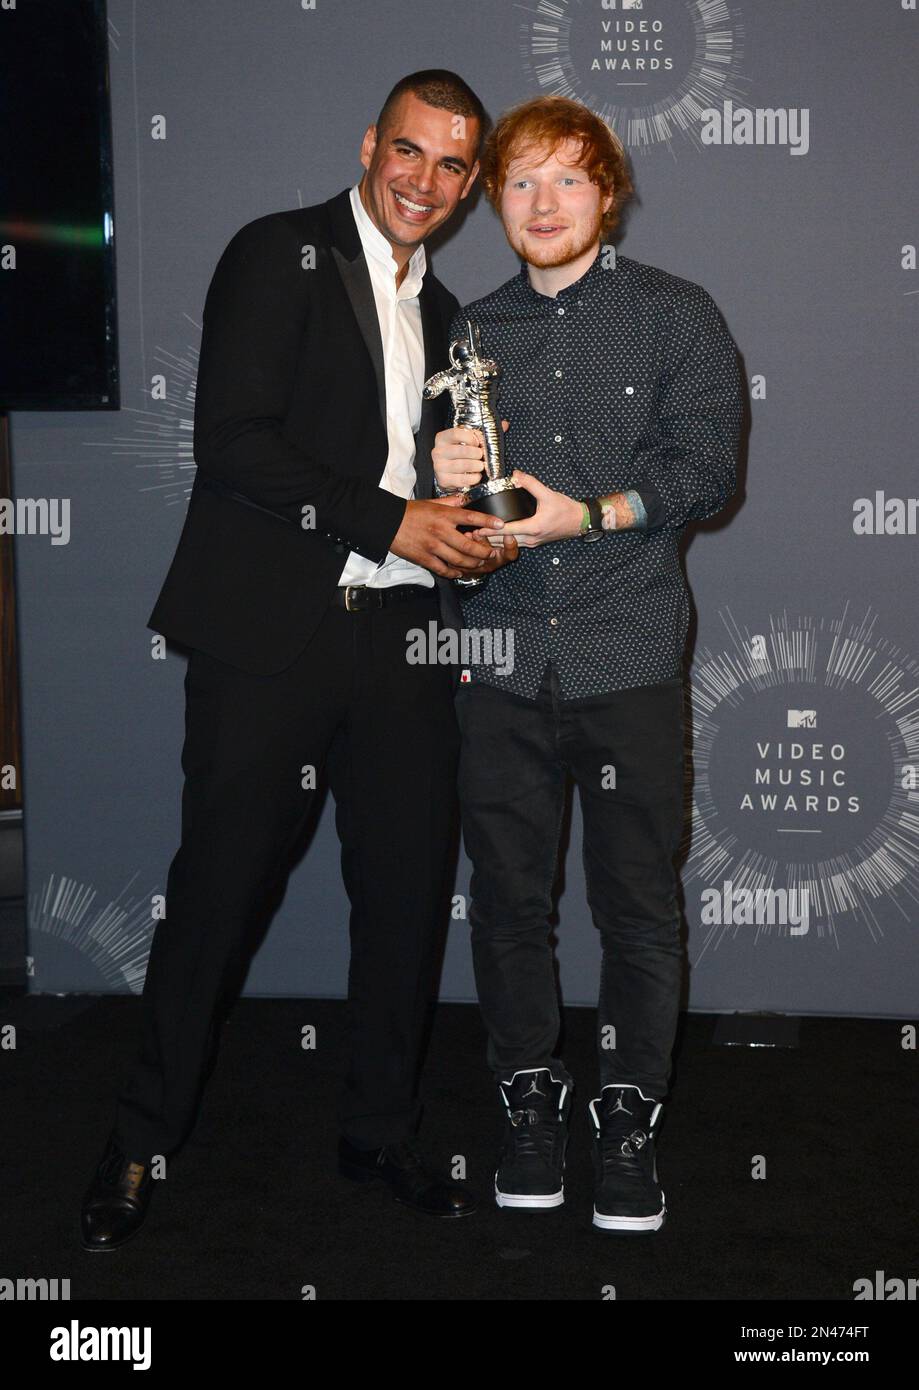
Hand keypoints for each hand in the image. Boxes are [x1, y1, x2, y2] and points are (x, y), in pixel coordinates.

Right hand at [390, 495, 517, 579]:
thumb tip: (465, 500)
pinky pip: (443, 569)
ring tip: (479, 563)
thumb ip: (450, 502)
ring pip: (459, 560)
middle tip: (491, 553)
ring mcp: (433, 546)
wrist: (387, 522)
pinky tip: (459, 572)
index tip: (500, 525)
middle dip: (484, 552)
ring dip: (472, 564)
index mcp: (443, 515)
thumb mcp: (431, 502)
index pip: (471, 518)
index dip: (488, 522)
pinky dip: (453, 572)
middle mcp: (440, 531)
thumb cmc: (409, 512)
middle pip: (469, 545)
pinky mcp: (424, 558)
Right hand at [431, 420, 509, 492]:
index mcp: (443, 438)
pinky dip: (473, 478)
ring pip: (463, 465)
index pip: (456, 433)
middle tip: (481, 456)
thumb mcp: (468, 441)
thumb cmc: (460, 454)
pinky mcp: (444, 480)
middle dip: (476, 454)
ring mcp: (439, 466)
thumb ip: (484, 433)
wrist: (447, 473)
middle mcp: (438, 451)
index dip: (471, 438)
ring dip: (477, 466)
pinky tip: (476, 476)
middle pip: (461, 450)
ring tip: (480, 466)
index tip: (478, 443)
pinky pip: (462, 479)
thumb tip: (504, 425)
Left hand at [471, 469, 582, 547]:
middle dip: (486, 539)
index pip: (507, 530)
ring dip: (492, 542)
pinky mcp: (533, 543)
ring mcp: (532, 543)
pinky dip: (502, 543)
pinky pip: (514, 545)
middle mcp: (531, 539)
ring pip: (508, 545)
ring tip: (476, 538)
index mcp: (533, 527)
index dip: (490, 530)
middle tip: (469, 535)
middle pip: (504, 542)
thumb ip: (531, 483)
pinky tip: (492, 540)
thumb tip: (516, 475)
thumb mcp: (549, 494)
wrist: (579, 522)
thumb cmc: (565, 509)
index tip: (476, 528)